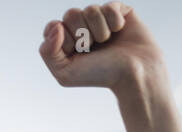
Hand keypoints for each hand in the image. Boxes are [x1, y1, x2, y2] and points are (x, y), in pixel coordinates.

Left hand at [39, 4, 164, 91]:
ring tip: (106, 42)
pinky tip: (119, 31)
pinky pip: (109, 7)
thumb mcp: (65, 72)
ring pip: (90, 10)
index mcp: (66, 40)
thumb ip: (48, 52)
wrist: (133, 72)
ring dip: (99, 31)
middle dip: (82, 34)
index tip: (75, 52)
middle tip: (92, 48)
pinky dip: (114, 22)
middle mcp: (81, 26)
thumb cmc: (99, 74)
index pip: (53, 26)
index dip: (63, 39)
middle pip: (70, 14)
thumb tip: (56, 25)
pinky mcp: (119, 10)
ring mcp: (100, 17)